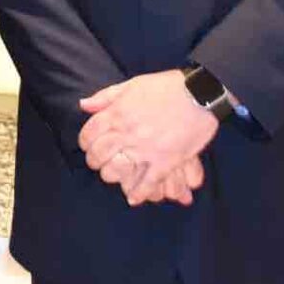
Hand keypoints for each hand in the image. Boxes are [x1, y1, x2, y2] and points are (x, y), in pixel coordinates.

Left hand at [79, 70, 217, 205]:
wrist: (199, 94)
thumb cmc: (165, 87)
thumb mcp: (131, 85)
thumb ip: (105, 97)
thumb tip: (83, 105)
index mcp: (117, 113)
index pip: (89, 133)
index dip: (85, 142)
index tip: (87, 146)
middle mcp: (128, 133)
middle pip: (100, 153)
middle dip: (94, 160)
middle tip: (97, 162)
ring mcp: (146, 149)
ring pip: (119, 170)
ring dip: (112, 175)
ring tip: (112, 176)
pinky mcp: (166, 161)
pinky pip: (148, 182)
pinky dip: (139, 193)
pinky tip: (132, 198)